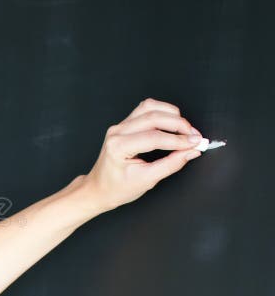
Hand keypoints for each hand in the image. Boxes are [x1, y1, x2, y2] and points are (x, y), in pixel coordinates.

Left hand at [81, 98, 202, 211]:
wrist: (99, 188)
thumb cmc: (117, 188)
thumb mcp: (146, 180)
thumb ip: (171, 164)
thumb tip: (191, 151)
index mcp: (118, 147)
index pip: (154, 138)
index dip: (178, 140)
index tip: (196, 143)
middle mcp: (117, 132)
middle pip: (153, 117)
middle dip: (179, 124)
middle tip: (195, 136)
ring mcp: (120, 126)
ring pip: (149, 107)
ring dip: (171, 114)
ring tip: (186, 129)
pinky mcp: (125, 124)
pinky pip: (145, 109)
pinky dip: (162, 112)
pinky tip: (173, 123)